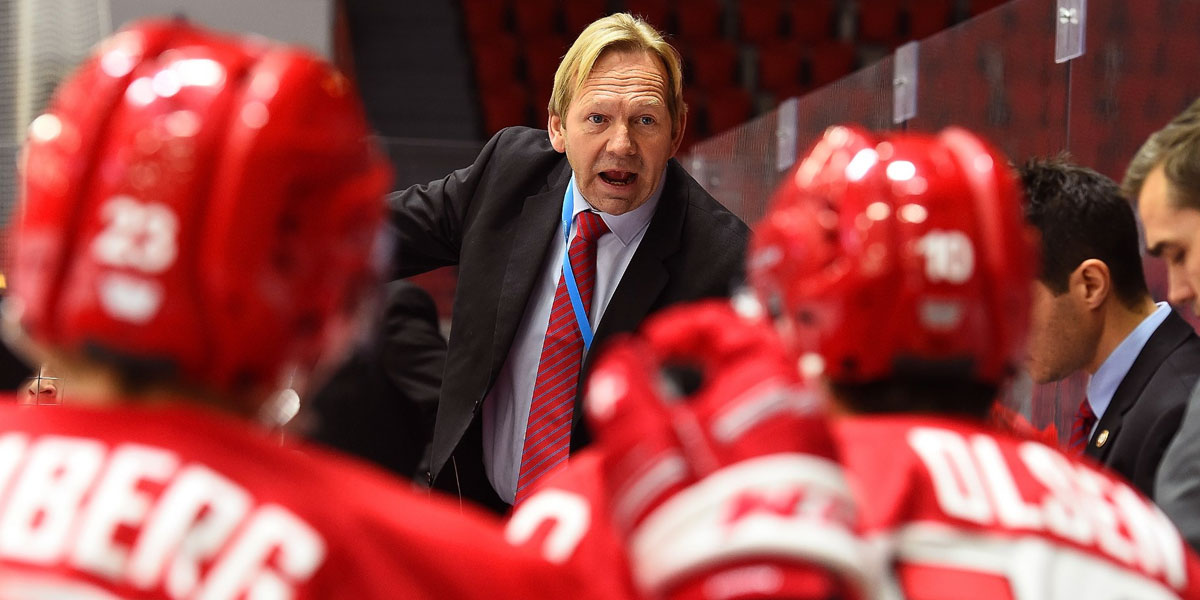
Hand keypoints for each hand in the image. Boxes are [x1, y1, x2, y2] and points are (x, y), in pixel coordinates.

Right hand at [585, 300, 869, 599]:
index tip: (650, 346)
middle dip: (701, 370)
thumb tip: (614, 364)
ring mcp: (814, 451)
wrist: (755, 592)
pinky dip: (744, 450)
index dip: (680, 327)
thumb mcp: (643, 449)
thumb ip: (624, 396)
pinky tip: (714, 479)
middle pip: (751, 364)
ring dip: (724, 412)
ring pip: (765, 409)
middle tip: (663, 385)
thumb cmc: (706, 526)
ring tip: (682, 437)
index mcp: (762, 382)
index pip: (726, 324)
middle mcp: (800, 409)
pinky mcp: (817, 492)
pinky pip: (780, 449)